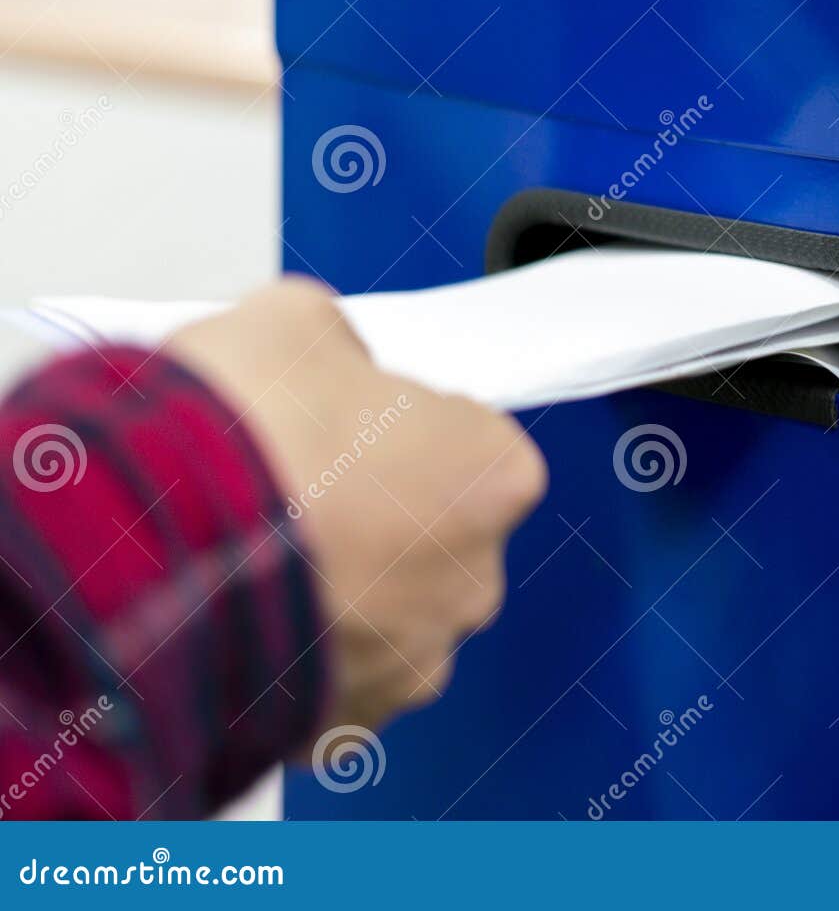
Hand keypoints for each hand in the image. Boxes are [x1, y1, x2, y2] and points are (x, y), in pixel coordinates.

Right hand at [167, 276, 545, 731]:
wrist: (135, 552)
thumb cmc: (232, 441)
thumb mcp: (292, 323)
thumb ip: (338, 346)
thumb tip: (326, 354)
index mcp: (492, 471)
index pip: (470, 444)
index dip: (401, 432)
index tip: (346, 430)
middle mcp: (474, 576)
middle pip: (436, 538)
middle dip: (376, 521)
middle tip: (293, 494)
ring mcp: (412, 660)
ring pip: (387, 619)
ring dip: (336, 596)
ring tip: (250, 559)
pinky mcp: (345, 726)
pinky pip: (332, 686)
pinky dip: (295, 663)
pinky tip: (237, 619)